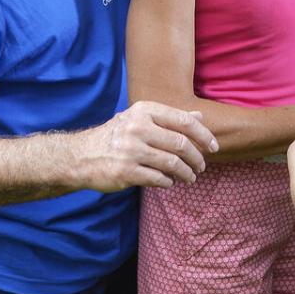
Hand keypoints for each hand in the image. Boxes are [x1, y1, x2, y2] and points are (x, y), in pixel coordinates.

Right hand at [75, 101, 216, 190]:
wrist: (80, 155)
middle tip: (201, 166)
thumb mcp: (140, 119)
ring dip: (186, 173)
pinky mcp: (125, 172)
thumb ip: (170, 118)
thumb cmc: (115, 136)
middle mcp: (137, 128)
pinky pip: (158, 179)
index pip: (183, 121)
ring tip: (190, 178)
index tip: (214, 147)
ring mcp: (131, 150)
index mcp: (143, 111)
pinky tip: (170, 182)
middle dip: (197, 158)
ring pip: (172, 164)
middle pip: (181, 144)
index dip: (204, 135)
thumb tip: (200, 117)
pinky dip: (169, 182)